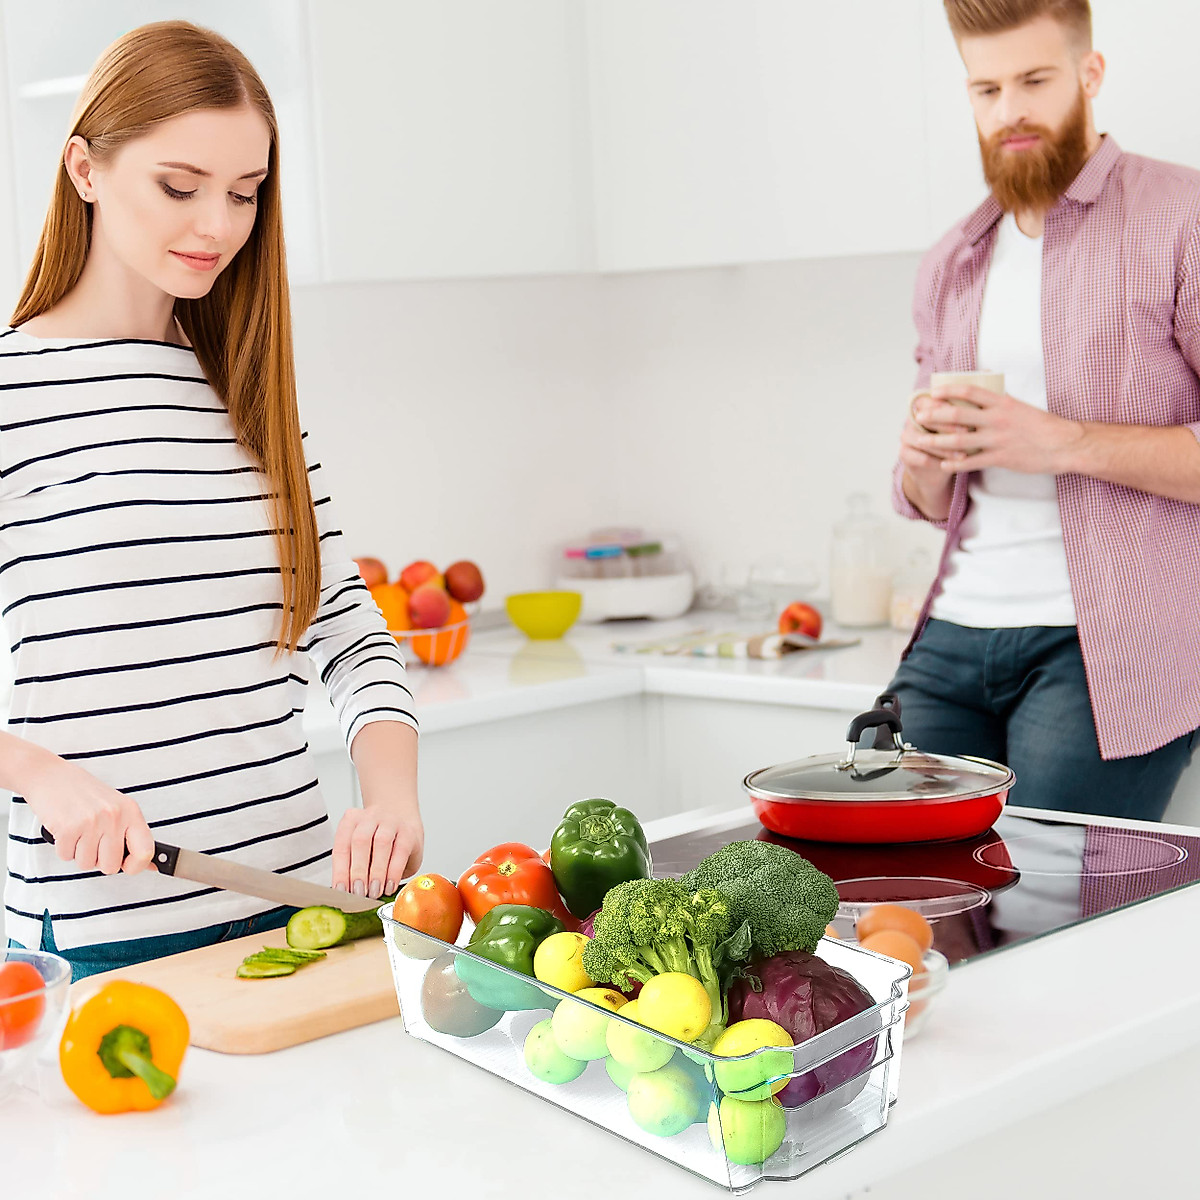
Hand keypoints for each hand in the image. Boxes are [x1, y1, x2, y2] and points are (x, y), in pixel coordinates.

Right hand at [24, 755, 154, 874]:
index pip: (145, 851)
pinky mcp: (68, 828)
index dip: (136, 866)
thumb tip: (150, 865)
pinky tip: (67, 830)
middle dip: (100, 860)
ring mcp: (91, 822)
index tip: (128, 866)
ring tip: (79, 832)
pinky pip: (66, 857)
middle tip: (93, 841)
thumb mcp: (116, 807)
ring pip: (87, 864)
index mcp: (131, 811)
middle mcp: (114, 816)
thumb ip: (130, 835)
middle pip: (111, 865)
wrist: (52, 777)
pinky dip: (64, 848)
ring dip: (80, 853)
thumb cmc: (85, 793)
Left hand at [331, 801, 423, 899]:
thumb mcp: (363, 847)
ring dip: (376, 871)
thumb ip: (355, 866)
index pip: (341, 846)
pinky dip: (394, 871)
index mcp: (351, 821)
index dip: (340, 871)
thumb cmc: (378, 836)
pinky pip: (401, 850)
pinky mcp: (409, 831)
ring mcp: (390, 822)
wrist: (402, 811)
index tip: (342, 891)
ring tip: (374, 891)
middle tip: (359, 892)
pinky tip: (390, 885)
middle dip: (358, 871)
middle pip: (360, 841)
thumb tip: (351, 894)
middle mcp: (370, 818)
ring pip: (380, 843)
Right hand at [900, 399, 960, 519]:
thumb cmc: (956, 441)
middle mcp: (912, 418)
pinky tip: (951, 465)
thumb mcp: (962, 422)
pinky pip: (921, 458)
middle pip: (926, 418)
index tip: (969, 410)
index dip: (948, 404)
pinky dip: (938, 462)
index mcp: (925, 406)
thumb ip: (971, 409)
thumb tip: (997, 391)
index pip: (931, 399)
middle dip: (947, 425)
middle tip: (967, 431)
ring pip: (924, 439)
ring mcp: (906, 436)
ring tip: (963, 454)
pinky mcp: (904, 454)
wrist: (936, 467)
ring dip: (944, 448)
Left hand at [913, 385, 1084, 473]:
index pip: (970, 391)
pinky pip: (971, 461)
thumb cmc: (1042, 426)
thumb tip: (980, 397)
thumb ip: (999, 404)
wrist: (1064, 445)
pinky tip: (943, 465)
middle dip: (934, 416)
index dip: (948, 390)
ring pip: (959, 440)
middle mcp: (997, 419)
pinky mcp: (1001, 458)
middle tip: (918, 417)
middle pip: (957, 415)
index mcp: (1003, 402)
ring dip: (936, 441)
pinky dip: (955, 464)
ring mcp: (998, 439)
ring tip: (920, 441)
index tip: (933, 392)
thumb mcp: (1020, 407)